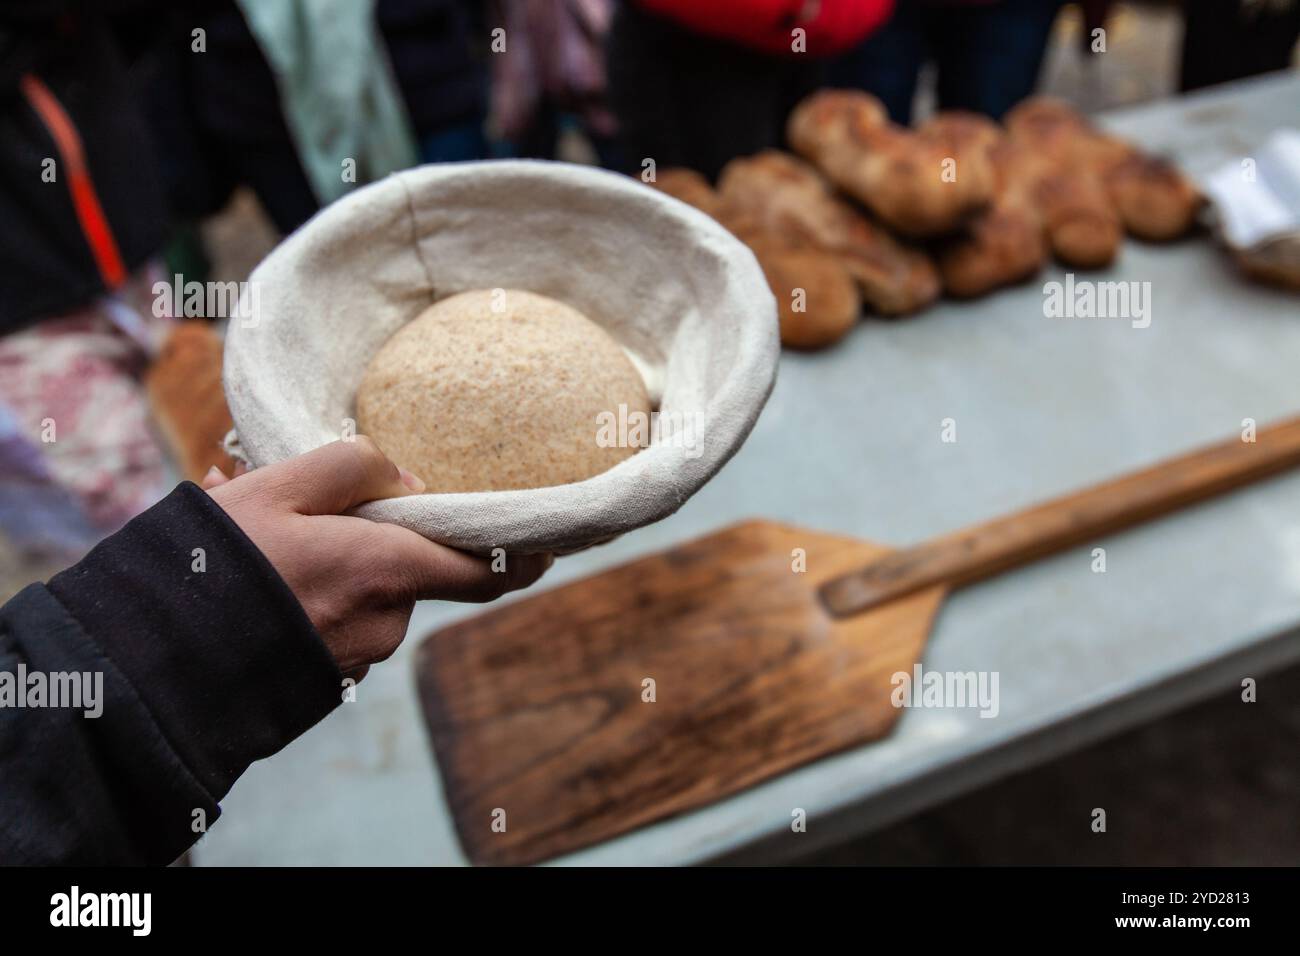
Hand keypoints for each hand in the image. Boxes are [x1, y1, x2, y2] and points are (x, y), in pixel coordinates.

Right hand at [202, 438, 550, 678]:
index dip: (521, 556)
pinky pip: (333, 621)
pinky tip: (254, 573)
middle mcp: (383, 623)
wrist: (149, 663)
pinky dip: (310, 594)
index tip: (545, 541)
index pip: (484, 571)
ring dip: (332, 563)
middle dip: (375, 539)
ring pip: (363, 594)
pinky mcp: (321, 677)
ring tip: (260, 536)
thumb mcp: (277, 488)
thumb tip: (408, 479)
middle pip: (408, 572)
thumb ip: (354, 468)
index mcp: (385, 571)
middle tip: (312, 506)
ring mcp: (353, 658)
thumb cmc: (213, 568)